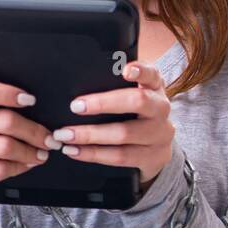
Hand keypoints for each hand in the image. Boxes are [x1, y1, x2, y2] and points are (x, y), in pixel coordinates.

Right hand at [0, 68, 58, 227]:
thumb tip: (25, 91)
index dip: (7, 93)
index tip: (31, 100)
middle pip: (2, 122)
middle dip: (34, 130)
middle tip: (50, 136)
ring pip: (4, 147)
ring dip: (31, 151)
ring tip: (43, 151)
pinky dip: (19, 167)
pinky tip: (27, 163)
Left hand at [49, 60, 174, 189]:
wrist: (158, 147)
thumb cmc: (136, 115)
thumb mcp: (134, 97)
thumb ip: (115, 88)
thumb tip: (77, 85)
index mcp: (155, 88)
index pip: (152, 74)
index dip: (140, 71)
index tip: (125, 71)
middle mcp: (161, 109)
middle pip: (138, 102)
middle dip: (103, 104)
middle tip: (75, 107)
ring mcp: (160, 134)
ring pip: (125, 133)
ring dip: (91, 135)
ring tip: (66, 135)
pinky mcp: (153, 156)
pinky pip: (121, 156)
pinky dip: (94, 154)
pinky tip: (75, 151)